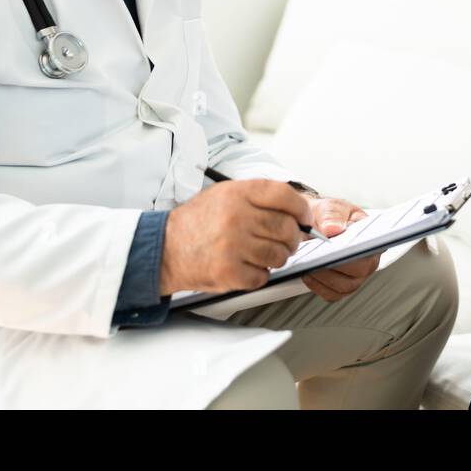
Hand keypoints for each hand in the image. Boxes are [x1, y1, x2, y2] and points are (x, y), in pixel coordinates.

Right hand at [159, 179, 311, 294]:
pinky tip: (246, 267)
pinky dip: (259, 275)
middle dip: (292, 238)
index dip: (301, 209)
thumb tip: (296, 209)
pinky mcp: (229, 272)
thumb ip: (258, 197)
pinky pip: (263, 277)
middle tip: (286, 241)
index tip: (304, 218)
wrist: (165, 248)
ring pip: (279, 255)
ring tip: (261, 254)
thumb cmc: (197, 222)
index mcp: (237, 193)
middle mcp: (236, 217)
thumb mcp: (225, 194)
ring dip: (276, 258)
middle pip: (286, 229)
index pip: (284, 195)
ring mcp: (233, 245)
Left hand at [299, 197, 380, 301]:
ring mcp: (355, 276)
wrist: (314, 224)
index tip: (336, 249)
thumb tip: (332, 229)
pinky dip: (317, 286)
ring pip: (344, 287)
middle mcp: (367, 260)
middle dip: (334, 266)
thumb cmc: (328, 216)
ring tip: (307, 264)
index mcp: (370, 238)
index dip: (355, 251)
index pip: (370, 248)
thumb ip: (332, 214)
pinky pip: (332, 294)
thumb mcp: (330, 207)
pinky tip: (307, 273)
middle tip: (315, 258)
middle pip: (359, 272)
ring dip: (323, 277)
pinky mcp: (340, 287)